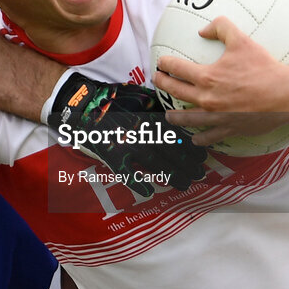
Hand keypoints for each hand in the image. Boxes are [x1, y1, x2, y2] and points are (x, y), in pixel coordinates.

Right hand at [47, 72, 207, 195]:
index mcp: (150, 117)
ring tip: (185, 184)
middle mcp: (144, 131)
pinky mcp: (113, 154)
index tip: (203, 156)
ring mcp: (128, 144)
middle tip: (200, 174)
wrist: (85, 103)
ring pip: (155, 163)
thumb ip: (158, 106)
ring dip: (172, 175)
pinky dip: (137, 182)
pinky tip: (149, 192)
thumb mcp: (140, 97)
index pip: (177, 134)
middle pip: (171, 151)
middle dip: (187, 164)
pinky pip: (127, 172)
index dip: (191, 147)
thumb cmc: (114, 99)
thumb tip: (178, 114)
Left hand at [155, 17, 288, 144]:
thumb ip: (221, 28)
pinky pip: (207, 137)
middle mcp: (207, 99)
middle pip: (175, 92)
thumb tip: (203, 30)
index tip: (161, 62)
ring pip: (185, 119)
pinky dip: (198, 138)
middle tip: (158, 80)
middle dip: (163, 84)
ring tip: (169, 115)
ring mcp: (216, 117)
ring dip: (174, 116)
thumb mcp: (242, 40)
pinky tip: (194, 137)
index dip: (165, 64)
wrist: (285, 95)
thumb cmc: (264, 67)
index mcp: (207, 77)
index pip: (176, 68)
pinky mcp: (228, 129)